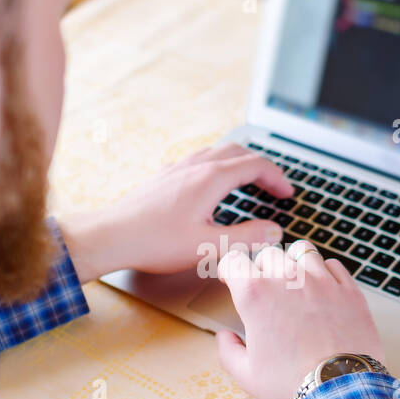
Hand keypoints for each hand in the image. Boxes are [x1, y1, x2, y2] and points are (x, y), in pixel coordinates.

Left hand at [58, 144, 290, 280]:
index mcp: (211, 178)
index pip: (256, 165)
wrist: (112, 236)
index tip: (287, 194)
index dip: (277, 178)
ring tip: (250, 184)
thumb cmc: (155, 242)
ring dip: (240, 163)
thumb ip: (247, 238)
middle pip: (239, 152)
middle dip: (263, 168)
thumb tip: (274, 231)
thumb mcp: (208, 246)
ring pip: (218, 153)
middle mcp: (195, 166)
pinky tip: (214, 186)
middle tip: (274, 188)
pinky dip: (219, 167)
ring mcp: (178, 168)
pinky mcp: (165, 176)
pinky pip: (200, 160)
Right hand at [215, 239, 384, 398]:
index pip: (234, 261)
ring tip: (295, 283)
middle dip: (262, 268)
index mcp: (256, 295)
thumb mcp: (246, 375)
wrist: (340, 395)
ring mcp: (322, 282)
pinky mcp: (349, 291)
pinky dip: (324, 272)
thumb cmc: (291, 386)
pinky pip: (333, 265)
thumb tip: (225, 338)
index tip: (231, 280)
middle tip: (264, 288)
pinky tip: (322, 289)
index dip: (230, 270)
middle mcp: (288, 279)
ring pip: (302, 252)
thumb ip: (229, 351)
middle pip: (269, 255)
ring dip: (293, 264)